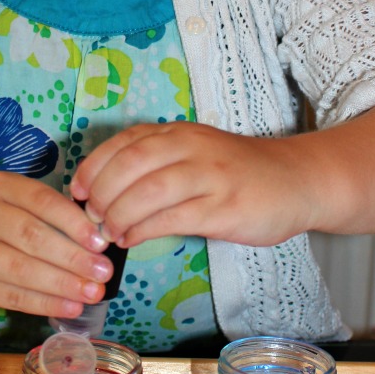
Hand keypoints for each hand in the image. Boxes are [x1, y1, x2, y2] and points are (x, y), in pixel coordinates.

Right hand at [0, 173, 113, 317]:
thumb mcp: (6, 200)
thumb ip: (43, 212)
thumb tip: (94, 240)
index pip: (40, 201)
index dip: (73, 222)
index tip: (101, 241)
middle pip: (31, 237)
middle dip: (73, 258)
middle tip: (104, 272)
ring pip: (20, 270)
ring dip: (62, 285)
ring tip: (92, 293)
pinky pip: (10, 295)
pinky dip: (43, 303)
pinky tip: (69, 307)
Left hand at [69, 122, 313, 249]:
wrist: (297, 180)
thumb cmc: (238, 171)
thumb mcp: (195, 152)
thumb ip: (157, 161)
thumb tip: (104, 190)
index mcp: (180, 133)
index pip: (125, 142)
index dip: (94, 166)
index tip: (77, 190)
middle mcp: (192, 148)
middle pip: (131, 164)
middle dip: (102, 193)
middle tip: (90, 217)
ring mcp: (210, 177)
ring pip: (149, 191)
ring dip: (119, 214)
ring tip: (108, 232)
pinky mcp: (224, 208)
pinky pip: (173, 219)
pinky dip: (143, 231)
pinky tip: (131, 240)